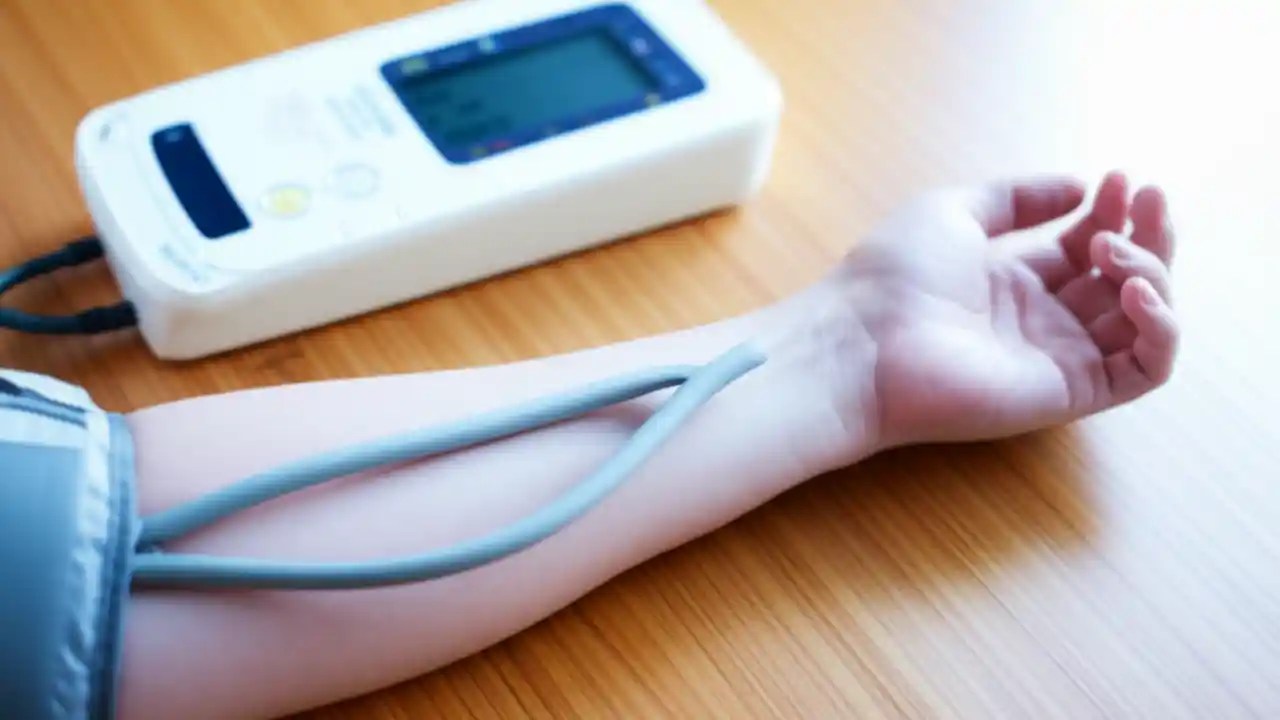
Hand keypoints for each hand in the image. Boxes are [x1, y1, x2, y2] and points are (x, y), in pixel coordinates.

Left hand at [818, 172, 1177, 449]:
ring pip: (1146, 320)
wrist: (860, 340)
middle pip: (1127, 279)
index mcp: (1015, 280)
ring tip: (1114, 245)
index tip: (1116, 178)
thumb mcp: (956, 212)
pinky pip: (1144, 369)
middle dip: (1148, 233)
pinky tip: (1135, 288)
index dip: (1114, 211)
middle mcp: (1043, 321)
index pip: (1090, 247)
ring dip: (1154, 271)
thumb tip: (1079, 188)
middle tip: (1147, 197)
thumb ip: (1018, 198)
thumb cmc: (892, 275)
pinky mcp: (1070, 392)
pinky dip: (1161, 327)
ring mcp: (1059, 358)